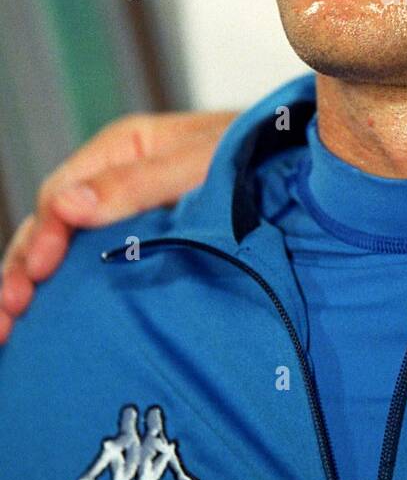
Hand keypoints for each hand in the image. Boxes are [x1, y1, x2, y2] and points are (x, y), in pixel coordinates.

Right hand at [0, 111, 234, 342]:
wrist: (304, 167)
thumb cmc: (255, 154)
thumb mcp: (200, 162)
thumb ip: (138, 182)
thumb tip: (67, 206)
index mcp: (121, 149)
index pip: (60, 197)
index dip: (43, 238)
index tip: (35, 276)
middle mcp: (114, 180)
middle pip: (49, 227)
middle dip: (20, 271)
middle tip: (5, 318)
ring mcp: (127, 214)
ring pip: (63, 251)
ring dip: (32, 288)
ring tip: (8, 331)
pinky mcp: (144, 243)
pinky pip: (95, 267)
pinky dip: (65, 294)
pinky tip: (46, 327)